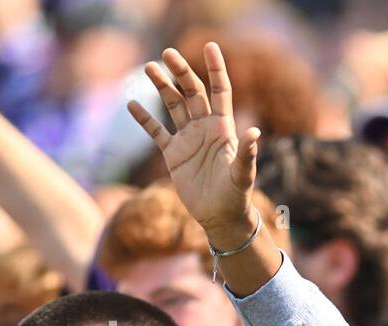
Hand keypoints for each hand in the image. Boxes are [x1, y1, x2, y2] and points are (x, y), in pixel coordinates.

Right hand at [127, 44, 258, 244]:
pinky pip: (156, 131)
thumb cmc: (236, 196)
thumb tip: (255, 132)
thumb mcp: (242, 174)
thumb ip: (247, 153)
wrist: (221, 218)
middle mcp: (205, 129)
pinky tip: (131, 104)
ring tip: (149, 68)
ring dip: (161, 87)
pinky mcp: (173, 154)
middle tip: (167, 54)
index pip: (220, 91)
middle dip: (181, 72)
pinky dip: (144, 119)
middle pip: (192, 92)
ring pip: (173, 105)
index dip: (216, 69)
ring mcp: (188, 140)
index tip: (211, 46)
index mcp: (223, 128)